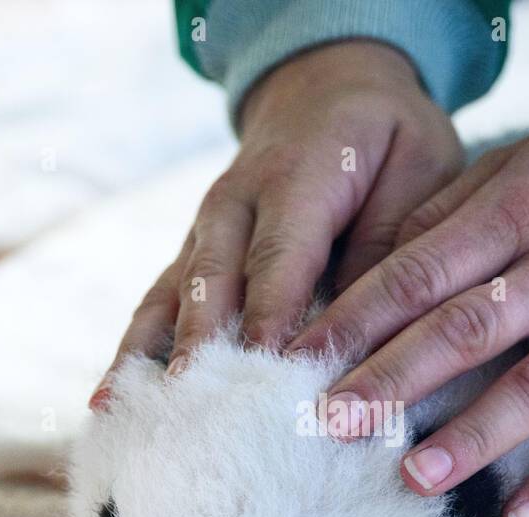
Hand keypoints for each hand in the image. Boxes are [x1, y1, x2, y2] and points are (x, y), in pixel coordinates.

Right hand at [91, 40, 462, 403]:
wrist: (328, 89)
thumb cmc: (386, 140)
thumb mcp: (419, 167)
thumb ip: (389, 242)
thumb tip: (364, 325)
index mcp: (296, 174)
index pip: (279, 254)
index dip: (271, 314)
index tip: (266, 371)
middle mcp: (233, 202)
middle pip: (211, 280)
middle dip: (202, 346)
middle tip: (198, 408)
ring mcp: (203, 231)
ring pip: (169, 297)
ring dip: (148, 357)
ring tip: (121, 414)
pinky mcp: (191, 256)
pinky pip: (156, 306)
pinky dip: (134, 354)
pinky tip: (109, 403)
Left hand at [288, 111, 528, 516]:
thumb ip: (453, 213)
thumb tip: (370, 272)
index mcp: (527, 209)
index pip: (420, 272)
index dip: (354, 320)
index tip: (299, 362)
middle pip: (465, 332)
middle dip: (390, 383)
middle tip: (330, 427)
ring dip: (471, 439)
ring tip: (410, 479)